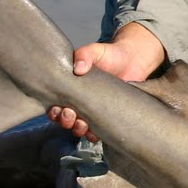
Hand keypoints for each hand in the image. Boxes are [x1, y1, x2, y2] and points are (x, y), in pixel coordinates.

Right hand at [49, 23, 166, 141]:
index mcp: (71, 90)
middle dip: (65, 121)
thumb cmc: (110, 55)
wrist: (133, 60)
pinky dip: (94, 135)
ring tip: (83, 124)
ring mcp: (94, 112)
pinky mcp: (108, 117)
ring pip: (79, 128)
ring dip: (78, 129)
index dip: (54, 111)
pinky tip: (96, 132)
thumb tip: (78, 68)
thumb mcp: (95, 51)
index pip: (55, 105)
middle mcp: (79, 103)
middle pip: (65, 120)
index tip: (59, 107)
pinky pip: (98, 132)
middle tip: (71, 113)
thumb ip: (85, 55)